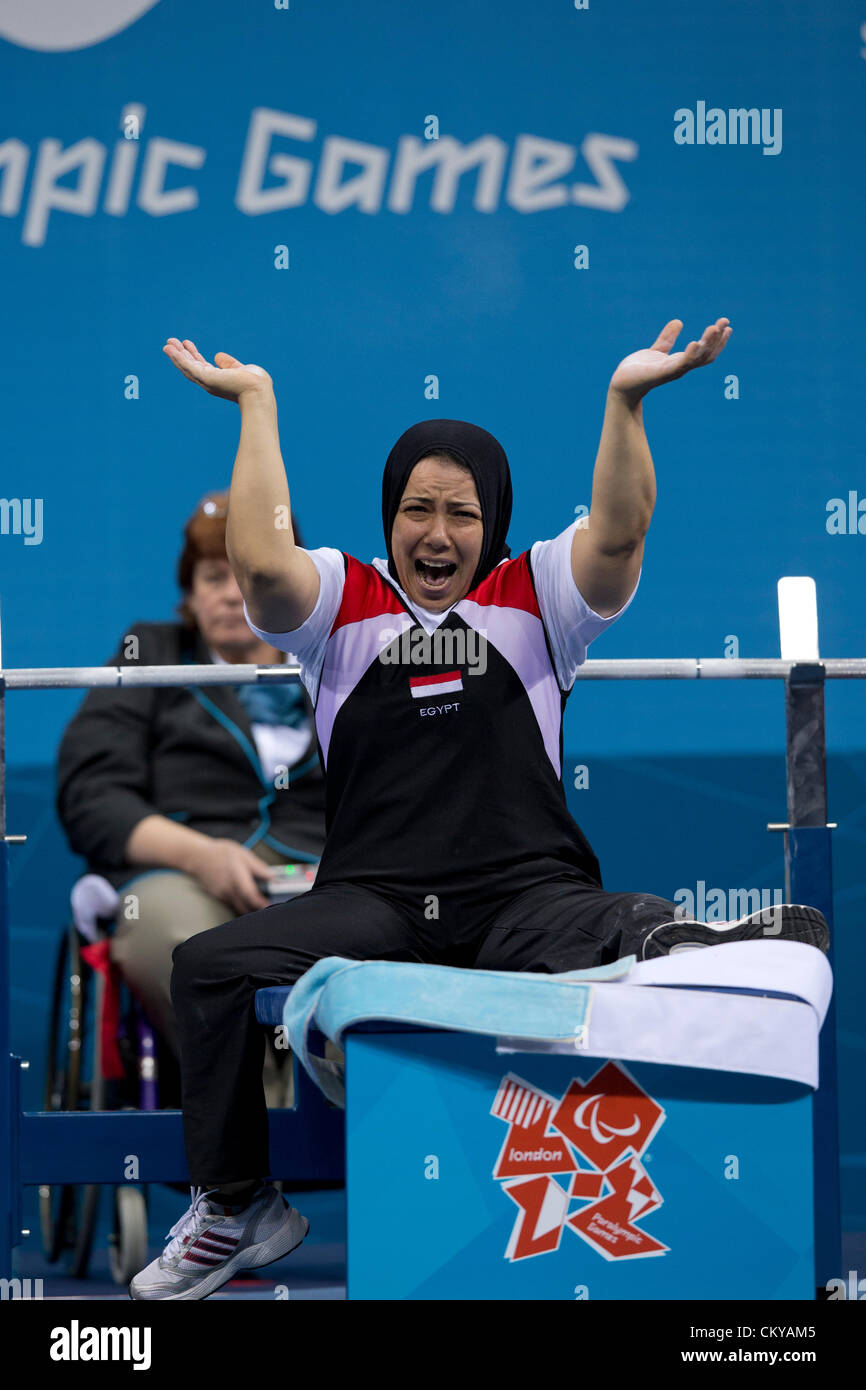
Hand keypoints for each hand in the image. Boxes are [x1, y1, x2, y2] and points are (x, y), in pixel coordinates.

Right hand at [162, 338, 272, 402]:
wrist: (259, 392)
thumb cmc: (256, 385)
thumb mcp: (240, 369)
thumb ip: (229, 364)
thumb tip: (218, 356)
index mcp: (218, 380)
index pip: (202, 366)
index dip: (193, 355)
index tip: (186, 344)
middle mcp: (210, 383)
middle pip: (191, 367)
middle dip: (181, 355)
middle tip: (170, 343)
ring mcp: (207, 381)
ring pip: (187, 367)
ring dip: (176, 355)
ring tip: (167, 344)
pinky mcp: (206, 378)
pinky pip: (189, 366)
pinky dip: (179, 358)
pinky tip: (171, 350)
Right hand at [185, 837, 280, 914]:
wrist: (198, 857)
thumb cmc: (221, 853)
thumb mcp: (243, 854)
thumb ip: (259, 867)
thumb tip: (274, 877)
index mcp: (236, 876)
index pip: (250, 894)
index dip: (261, 902)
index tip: (270, 904)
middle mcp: (228, 889)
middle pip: (246, 907)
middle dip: (258, 909)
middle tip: (269, 905)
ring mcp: (222, 895)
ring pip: (240, 908)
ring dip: (250, 908)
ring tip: (261, 902)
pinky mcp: (219, 898)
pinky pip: (233, 904)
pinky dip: (242, 904)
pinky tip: (248, 898)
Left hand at [608, 318, 731, 404]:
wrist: (621, 385)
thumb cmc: (638, 371)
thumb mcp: (657, 350)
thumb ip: (667, 338)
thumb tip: (679, 321)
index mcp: (680, 363)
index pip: (705, 352)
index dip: (717, 341)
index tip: (726, 325)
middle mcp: (680, 368)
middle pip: (705, 355)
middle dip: (717, 340)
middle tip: (726, 323)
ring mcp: (672, 371)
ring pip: (696, 358)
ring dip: (707, 343)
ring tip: (714, 327)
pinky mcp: (661, 373)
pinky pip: (679, 364)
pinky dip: (688, 355)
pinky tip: (694, 343)